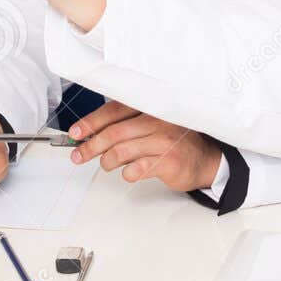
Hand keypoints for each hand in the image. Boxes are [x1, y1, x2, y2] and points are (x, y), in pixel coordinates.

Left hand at [69, 100, 222, 190]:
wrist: (204, 159)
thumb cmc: (172, 141)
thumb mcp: (150, 125)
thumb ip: (125, 125)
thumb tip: (90, 134)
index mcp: (150, 107)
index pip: (114, 110)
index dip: (91, 122)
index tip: (76, 133)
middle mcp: (157, 120)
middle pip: (114, 132)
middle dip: (91, 146)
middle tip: (79, 155)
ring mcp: (164, 140)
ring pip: (122, 151)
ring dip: (107, 161)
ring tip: (107, 165)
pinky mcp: (169, 161)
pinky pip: (138, 169)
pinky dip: (127, 173)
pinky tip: (129, 173)